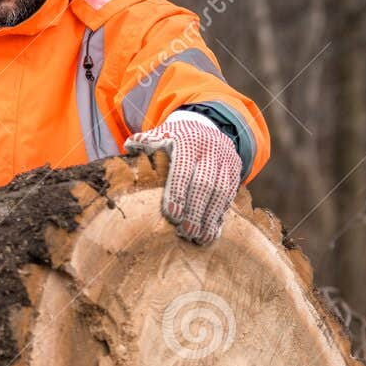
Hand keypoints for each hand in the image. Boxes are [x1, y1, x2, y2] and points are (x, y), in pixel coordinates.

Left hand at [124, 110, 242, 245]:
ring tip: (199, 238)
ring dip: (210, 218)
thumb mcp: (159, 135)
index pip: (183, 170)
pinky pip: (230, 195)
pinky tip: (211, 231)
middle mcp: (210, 149)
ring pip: (222, 192)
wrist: (205, 127)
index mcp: (187, 141)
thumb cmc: (173, 139)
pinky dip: (220, 215)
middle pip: (206, 184)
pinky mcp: (236, 170)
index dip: (178, 193)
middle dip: (196, 211)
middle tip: (186, 232)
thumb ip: (144, 142)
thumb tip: (129, 146)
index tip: (172, 216)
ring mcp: (226, 160)